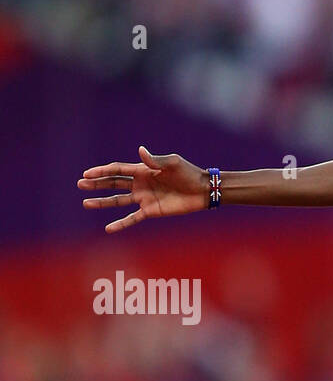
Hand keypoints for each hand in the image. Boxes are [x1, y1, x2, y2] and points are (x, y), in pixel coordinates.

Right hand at [77, 147, 208, 231]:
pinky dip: (121, 223)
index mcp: (142, 170)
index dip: (102, 171)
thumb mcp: (172, 163)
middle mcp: (140, 184)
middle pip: (113, 183)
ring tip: (85, 203)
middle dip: (97, 184)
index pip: (117, 170)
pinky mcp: (151, 211)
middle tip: (80, 184)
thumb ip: (155, 161)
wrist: (202, 191)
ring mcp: (144, 198)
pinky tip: (108, 228)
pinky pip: (132, 218)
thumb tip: (140, 151)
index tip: (86, 173)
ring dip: (102, 202)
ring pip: (118, 200)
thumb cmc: (188, 173)